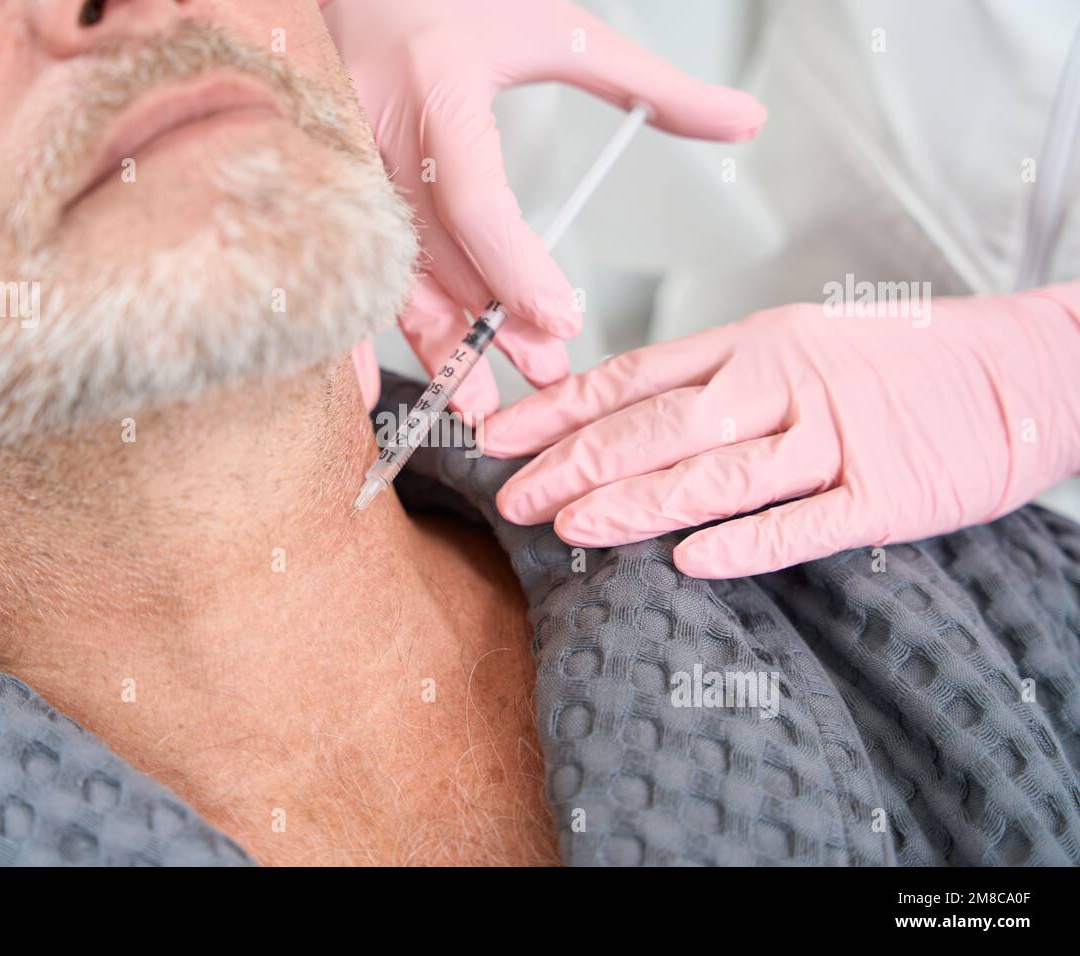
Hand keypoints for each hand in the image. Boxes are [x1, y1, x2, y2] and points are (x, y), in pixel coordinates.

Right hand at [328, 0, 767, 412]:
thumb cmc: (460, 0)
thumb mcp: (557, 29)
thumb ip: (649, 82)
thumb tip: (746, 118)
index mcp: (439, 91)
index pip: (474, 202)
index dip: (514, 269)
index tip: (558, 321)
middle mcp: (380, 135)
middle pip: (436, 254)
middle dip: (490, 324)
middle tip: (543, 378)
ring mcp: (344, 168)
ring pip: (390, 273)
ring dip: (434, 341)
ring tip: (477, 399)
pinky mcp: (326, 190)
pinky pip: (345, 270)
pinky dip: (355, 330)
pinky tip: (375, 385)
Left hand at [478, 285, 1079, 577]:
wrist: (1027, 367)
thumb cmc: (901, 360)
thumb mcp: (801, 342)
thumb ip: (718, 379)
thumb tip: (625, 418)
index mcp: (755, 343)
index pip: (634, 377)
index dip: (559, 409)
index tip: (500, 437)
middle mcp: (782, 384)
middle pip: (657, 427)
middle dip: (575, 463)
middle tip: (514, 497)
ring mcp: (832, 437)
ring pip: (715, 474)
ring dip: (635, 502)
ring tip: (572, 527)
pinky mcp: (882, 493)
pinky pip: (799, 522)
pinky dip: (743, 544)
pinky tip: (688, 562)